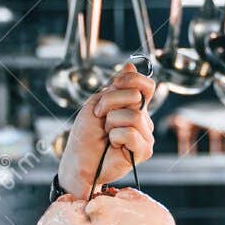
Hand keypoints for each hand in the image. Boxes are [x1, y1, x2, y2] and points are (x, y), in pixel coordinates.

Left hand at [58, 63, 156, 198]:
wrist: (79, 160)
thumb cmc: (86, 135)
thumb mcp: (97, 103)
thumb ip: (116, 87)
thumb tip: (130, 65)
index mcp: (133, 105)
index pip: (145, 84)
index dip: (129, 80)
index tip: (111, 87)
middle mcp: (142, 118)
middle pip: (135, 96)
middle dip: (110, 103)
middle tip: (100, 117)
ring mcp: (145, 134)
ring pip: (133, 115)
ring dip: (112, 122)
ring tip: (107, 134)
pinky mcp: (144, 150)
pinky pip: (131, 133)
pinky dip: (116, 137)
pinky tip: (113, 145)